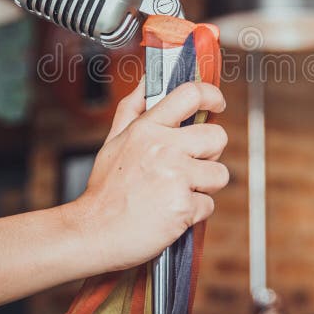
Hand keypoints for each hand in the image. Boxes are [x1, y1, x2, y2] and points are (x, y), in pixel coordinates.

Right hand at [71, 79, 228, 270]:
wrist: (93, 232)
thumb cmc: (106, 190)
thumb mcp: (114, 141)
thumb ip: (133, 108)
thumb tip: (147, 80)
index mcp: (147, 128)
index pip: (190, 95)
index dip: (212, 96)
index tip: (216, 105)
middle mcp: (163, 148)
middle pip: (217, 137)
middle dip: (211, 153)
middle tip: (191, 165)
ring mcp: (175, 177)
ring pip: (219, 174)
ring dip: (204, 187)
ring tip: (176, 192)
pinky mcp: (183, 206)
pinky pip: (209, 204)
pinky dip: (194, 213)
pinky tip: (170, 213)